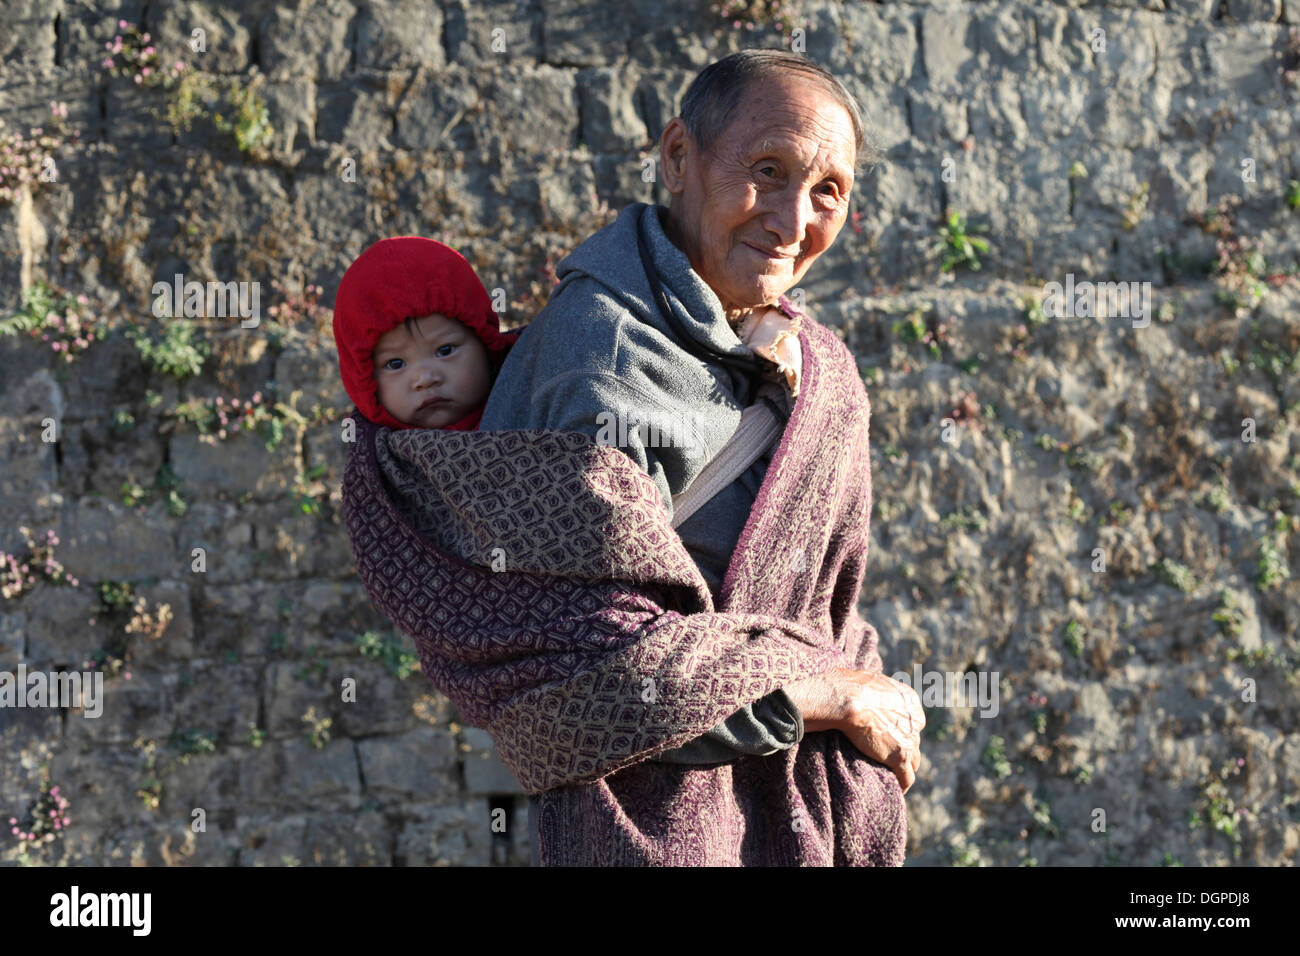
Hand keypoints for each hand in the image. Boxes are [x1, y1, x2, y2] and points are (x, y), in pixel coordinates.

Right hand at [784, 667, 924, 793]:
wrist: (846, 698)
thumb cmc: (848, 686)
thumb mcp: (868, 680)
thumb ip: (875, 687)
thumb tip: (862, 685)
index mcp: (909, 701)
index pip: (911, 721)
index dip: (900, 730)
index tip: (889, 737)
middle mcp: (914, 719)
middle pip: (914, 740)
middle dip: (904, 748)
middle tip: (888, 756)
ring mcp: (909, 739)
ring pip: (914, 760)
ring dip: (904, 767)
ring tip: (894, 775)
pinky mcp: (900, 756)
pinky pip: (907, 777)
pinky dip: (902, 784)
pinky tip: (896, 789)